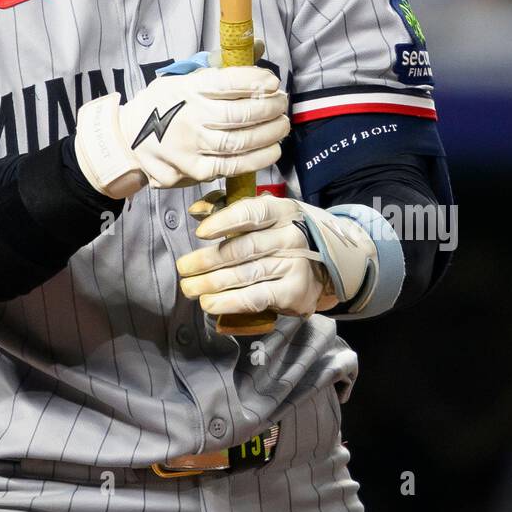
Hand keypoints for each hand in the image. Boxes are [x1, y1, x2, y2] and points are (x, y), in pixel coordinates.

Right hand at [73, 65, 289, 198]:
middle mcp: (189, 116)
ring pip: (239, 142)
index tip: (272, 81)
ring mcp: (191, 145)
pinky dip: (258, 159)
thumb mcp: (182, 78)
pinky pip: (232, 165)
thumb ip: (219, 66)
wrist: (126, 140)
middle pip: (238, 114)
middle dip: (269, 108)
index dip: (255, 80)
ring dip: (269, 133)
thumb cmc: (162, 104)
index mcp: (187, 88)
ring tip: (282, 125)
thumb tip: (255, 44)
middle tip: (282, 103)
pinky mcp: (193, 169)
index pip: (227, 82)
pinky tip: (272, 150)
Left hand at [177, 192, 344, 319]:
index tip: (200, 233)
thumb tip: (196, 211)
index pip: (252, 213)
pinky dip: (228, 302)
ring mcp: (294, 265)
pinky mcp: (294, 292)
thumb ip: (229, 208)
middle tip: (184, 267)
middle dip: (207, 260)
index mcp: (281, 211)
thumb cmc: (283, 235)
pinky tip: (210, 303)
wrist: (327, 263)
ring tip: (189, 288)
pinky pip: (255, 297)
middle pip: (243, 248)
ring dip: (211, 283)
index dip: (224, 222)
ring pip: (245, 275)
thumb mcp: (266, 214)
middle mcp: (290, 237)